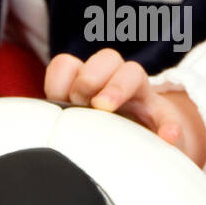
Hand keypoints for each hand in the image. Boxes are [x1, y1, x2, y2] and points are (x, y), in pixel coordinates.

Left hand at [44, 49, 205, 166]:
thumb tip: (37, 129)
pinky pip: (168, 116)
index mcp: (87, 86)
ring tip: (106, 107)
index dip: (62, 77)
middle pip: (105, 58)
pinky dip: (168, 125)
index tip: (57, 98)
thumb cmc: (101, 138)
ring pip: (133, 72)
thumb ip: (60, 123)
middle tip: (83, 101)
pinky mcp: (163, 119)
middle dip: (89, 76)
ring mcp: (141, 98)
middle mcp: (114, 84)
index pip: (69, 65)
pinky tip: (166, 139)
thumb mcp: (78, 128)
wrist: (146, 146)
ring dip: (118, 86)